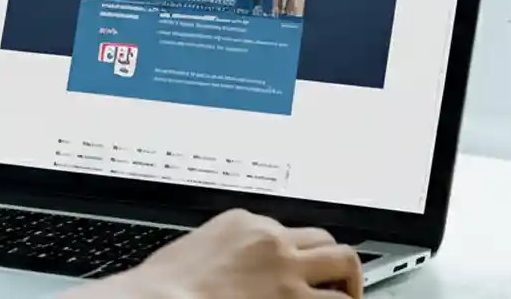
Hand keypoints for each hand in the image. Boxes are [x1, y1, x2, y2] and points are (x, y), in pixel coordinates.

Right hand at [75, 209, 362, 298]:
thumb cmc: (162, 287)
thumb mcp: (194, 250)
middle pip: (323, 239)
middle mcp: (270, 240)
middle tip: (335, 283)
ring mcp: (286, 270)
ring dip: (348, 284)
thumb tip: (231, 267)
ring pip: (343, 263)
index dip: (293, 252)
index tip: (294, 267)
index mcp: (241, 222)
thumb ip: (223, 251)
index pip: (283, 229)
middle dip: (332, 261)